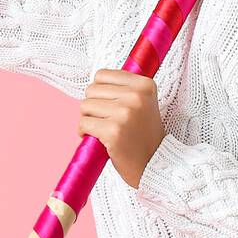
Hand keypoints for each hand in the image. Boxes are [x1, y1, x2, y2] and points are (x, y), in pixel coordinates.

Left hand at [77, 69, 165, 189]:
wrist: (154, 163)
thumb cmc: (143, 134)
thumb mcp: (143, 102)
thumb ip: (124, 88)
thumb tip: (95, 81)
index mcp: (144, 85)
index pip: (102, 75)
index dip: (99, 91)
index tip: (107, 105)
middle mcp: (136, 96)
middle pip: (91, 90)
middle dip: (92, 106)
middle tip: (104, 119)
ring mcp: (125, 113)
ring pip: (85, 105)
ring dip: (87, 118)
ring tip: (101, 128)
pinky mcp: (113, 131)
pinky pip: (84, 123)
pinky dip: (84, 132)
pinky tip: (96, 138)